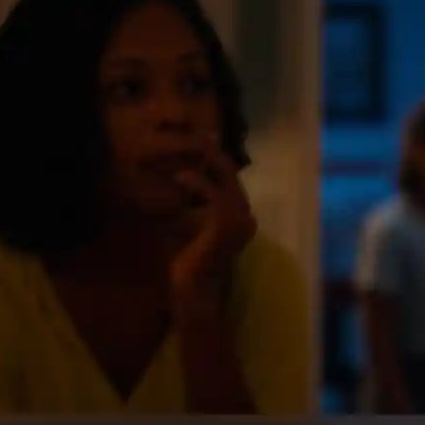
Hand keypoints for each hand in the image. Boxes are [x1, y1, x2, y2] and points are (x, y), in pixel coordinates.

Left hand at [169, 135, 256, 322]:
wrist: (193, 290)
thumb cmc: (187, 260)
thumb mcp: (187, 224)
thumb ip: (188, 202)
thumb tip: (179, 177)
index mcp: (240, 217)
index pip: (231, 180)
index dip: (218, 158)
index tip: (207, 138)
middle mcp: (246, 218)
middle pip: (232, 175)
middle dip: (215, 153)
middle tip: (202, 134)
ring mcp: (239, 222)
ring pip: (226, 181)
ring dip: (208, 162)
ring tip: (193, 147)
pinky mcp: (226, 226)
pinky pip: (214, 196)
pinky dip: (198, 183)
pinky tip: (181, 177)